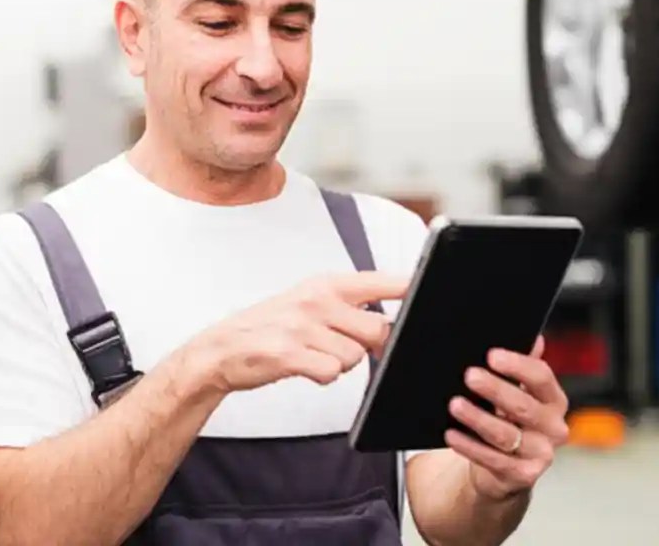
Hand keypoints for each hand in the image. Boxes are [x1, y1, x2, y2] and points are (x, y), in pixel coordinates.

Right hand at [186, 273, 408, 394]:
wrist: (222, 348)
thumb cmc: (272, 326)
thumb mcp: (309, 302)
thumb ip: (350, 308)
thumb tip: (392, 326)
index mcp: (326, 284)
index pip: (382, 282)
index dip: (411, 288)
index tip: (436, 290)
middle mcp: (317, 300)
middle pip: (377, 330)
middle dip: (368, 345)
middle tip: (337, 343)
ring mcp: (302, 326)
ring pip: (354, 357)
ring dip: (338, 363)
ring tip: (311, 354)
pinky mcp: (289, 353)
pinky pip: (330, 372)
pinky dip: (321, 376)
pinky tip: (302, 367)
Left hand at [444, 336, 569, 501]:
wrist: (502, 468)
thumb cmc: (507, 420)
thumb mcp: (516, 391)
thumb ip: (521, 366)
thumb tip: (534, 337)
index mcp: (553, 400)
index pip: (541, 377)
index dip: (517, 364)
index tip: (492, 355)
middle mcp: (553, 427)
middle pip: (523, 406)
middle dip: (495, 389)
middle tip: (469, 375)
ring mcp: (541, 453)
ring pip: (506, 434)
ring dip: (478, 418)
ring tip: (455, 404)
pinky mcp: (523, 476)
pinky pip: (493, 460)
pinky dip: (469, 446)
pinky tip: (451, 434)